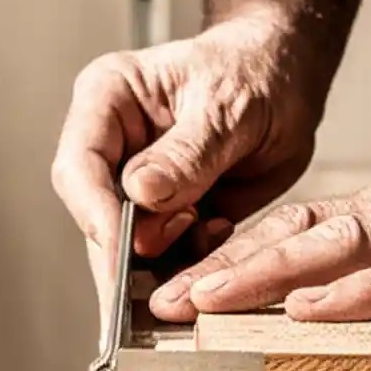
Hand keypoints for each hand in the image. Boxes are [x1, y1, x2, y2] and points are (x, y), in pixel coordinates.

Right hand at [52, 17, 334, 314]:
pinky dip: (187, 262)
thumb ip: (187, 154)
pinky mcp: (165, 212)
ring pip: (126, 244)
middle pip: (94, 215)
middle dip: (122, 258)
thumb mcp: (229, 107)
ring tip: (202, 246)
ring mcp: (136, 183)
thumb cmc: (256, 71)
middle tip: (146, 299)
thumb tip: (140, 193)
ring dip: (157, 266)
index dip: (96, 214)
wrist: (289, 80)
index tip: (124, 252)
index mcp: (108, 98)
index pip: (80, 166)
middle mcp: (113, 144)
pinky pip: (163, 255)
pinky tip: (218, 232)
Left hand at [149, 104, 370, 321]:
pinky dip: (359, 293)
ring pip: (337, 248)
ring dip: (264, 276)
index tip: (185, 279)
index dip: (237, 254)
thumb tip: (363, 278)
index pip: (301, 225)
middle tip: (165, 296)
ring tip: (205, 298)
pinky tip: (314, 309)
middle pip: (297, 234)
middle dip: (224, 268)